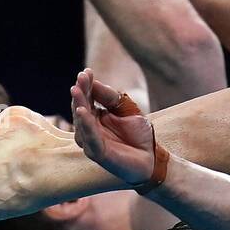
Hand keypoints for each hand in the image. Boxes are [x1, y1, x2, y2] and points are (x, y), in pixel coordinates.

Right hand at [70, 68, 155, 184]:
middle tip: (80, 78)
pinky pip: (90, 138)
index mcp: (95, 117)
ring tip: (77, 91)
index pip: (87, 99)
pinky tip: (83, 111)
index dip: (86, 85)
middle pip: (81, 108)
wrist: (152, 158)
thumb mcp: (126, 109)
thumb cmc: (138, 134)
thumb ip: (110, 97)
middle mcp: (89, 129)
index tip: (86, 71)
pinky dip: (86, 125)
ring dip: (79, 106)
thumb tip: (93, 82)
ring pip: (82, 123)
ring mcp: (92, 142)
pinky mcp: (98, 154)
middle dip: (80, 93)